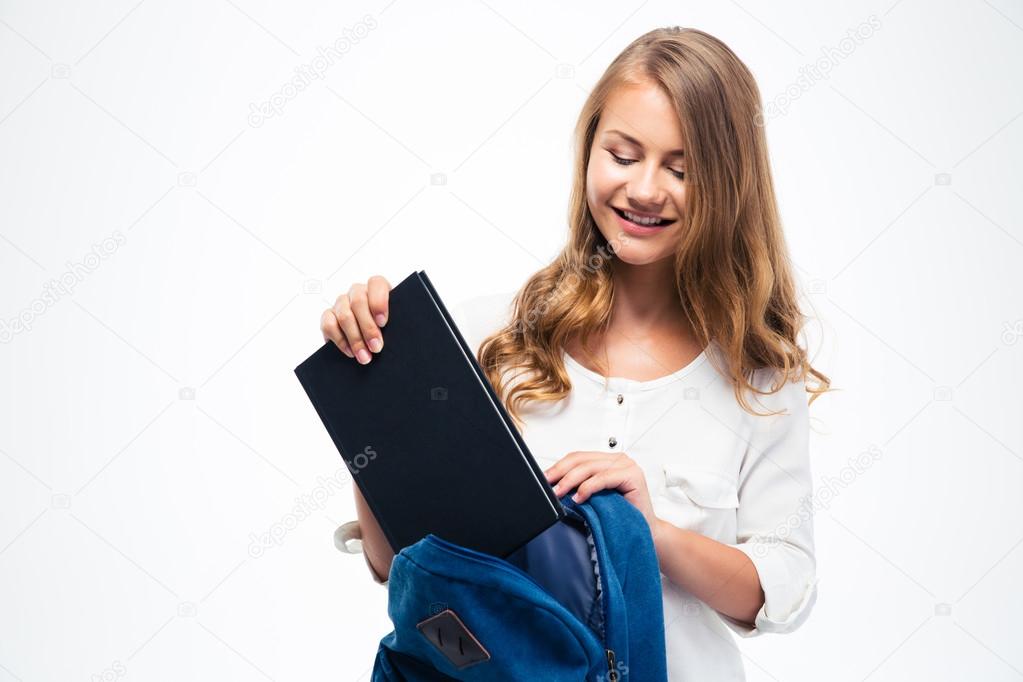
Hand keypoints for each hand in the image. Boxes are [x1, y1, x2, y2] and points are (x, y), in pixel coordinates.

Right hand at [320, 275, 390, 364]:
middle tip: (376, 347)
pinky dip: (340, 341)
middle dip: (368, 328)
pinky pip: (328, 324)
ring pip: (344, 315)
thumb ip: (395, 324)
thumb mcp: (395, 325)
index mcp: (377, 289)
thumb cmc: (387, 331)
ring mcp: (342, 303)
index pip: (376, 284)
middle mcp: (358, 292)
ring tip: (365, 356)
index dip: (378, 302)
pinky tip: (350, 352)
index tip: (383, 323)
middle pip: (358, 302)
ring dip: (355, 339)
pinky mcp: (328, 316)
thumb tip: (397, 335)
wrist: (370, 343)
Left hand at [544, 451, 660, 540]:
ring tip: (560, 493)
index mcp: (608, 461)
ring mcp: (627, 465)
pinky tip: (579, 497)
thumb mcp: (595, 497)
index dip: (559, 466)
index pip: (578, 457)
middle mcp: (618, 459)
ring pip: (590, 467)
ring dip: (571, 480)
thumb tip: (555, 485)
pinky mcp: (633, 475)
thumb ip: (580, 486)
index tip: (545, 478)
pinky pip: (604, 478)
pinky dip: (588, 487)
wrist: (644, 531)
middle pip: (581, 460)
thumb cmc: (621, 515)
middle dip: (561, 472)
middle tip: (549, 486)